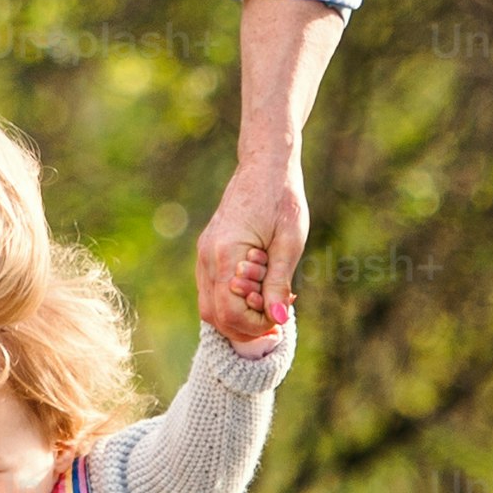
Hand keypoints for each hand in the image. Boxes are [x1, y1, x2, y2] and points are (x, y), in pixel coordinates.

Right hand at [196, 154, 305, 345]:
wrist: (265, 167)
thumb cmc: (282, 200)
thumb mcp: (289, 243)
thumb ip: (278, 283)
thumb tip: (278, 319)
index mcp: (225, 254)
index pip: (231, 312)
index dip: (256, 324)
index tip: (281, 317)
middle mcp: (207, 257)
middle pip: (214, 316)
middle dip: (246, 326)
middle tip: (276, 317)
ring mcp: (204, 254)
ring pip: (209, 306)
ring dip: (238, 315)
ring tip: (269, 303)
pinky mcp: (208, 252)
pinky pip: (213, 289)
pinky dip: (233, 300)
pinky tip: (259, 291)